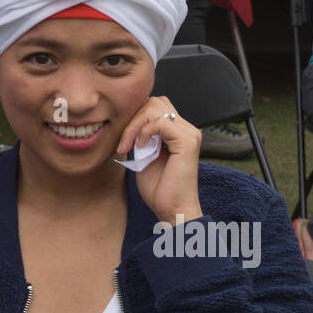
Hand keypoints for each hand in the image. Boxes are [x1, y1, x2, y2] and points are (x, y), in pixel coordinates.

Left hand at [116, 95, 201, 226]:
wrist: (172, 210)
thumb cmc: (159, 188)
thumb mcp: (143, 155)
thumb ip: (140, 136)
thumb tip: (126, 120)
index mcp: (177, 131)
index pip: (154, 106)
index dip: (134, 117)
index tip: (122, 140)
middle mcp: (186, 129)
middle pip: (154, 102)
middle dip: (133, 119)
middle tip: (123, 143)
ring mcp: (189, 134)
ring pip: (156, 108)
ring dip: (134, 125)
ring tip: (128, 146)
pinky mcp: (187, 141)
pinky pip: (161, 121)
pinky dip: (144, 131)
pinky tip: (139, 147)